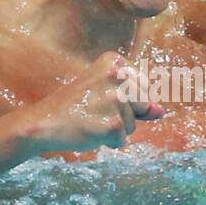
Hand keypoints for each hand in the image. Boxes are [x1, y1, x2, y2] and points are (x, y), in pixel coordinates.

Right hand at [22, 53, 165, 153]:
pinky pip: (123, 139)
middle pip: (142, 105)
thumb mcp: (102, 94)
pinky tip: (90, 132)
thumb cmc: (73, 106)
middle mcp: (118, 76)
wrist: (44, 123)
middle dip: (124, 114)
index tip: (99, 97)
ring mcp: (116, 100)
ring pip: (132, 125)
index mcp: (114, 62)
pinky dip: (108, 142)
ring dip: (114, 129)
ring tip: (90, 120)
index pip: (142, 87)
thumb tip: (161, 112)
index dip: (124, 99)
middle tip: (94, 110)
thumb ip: (135, 100)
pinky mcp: (113, 124)